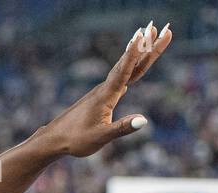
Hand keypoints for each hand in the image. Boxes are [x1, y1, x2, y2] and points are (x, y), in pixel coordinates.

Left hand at [37, 21, 171, 157]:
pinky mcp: (101, 96)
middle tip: (162, 28)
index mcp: (106, 96)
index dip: (135, 54)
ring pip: (125, 68)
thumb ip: (122, 128)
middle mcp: (105, 89)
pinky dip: (130, 65)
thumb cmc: (76, 139)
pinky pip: (120, 76)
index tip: (144, 35)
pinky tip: (135, 61)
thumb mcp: (101, 137)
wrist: (55, 139)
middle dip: (147, 47)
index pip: (124, 71)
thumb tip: (143, 120)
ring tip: (152, 36)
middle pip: (130, 64)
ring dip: (140, 52)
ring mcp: (103, 91)